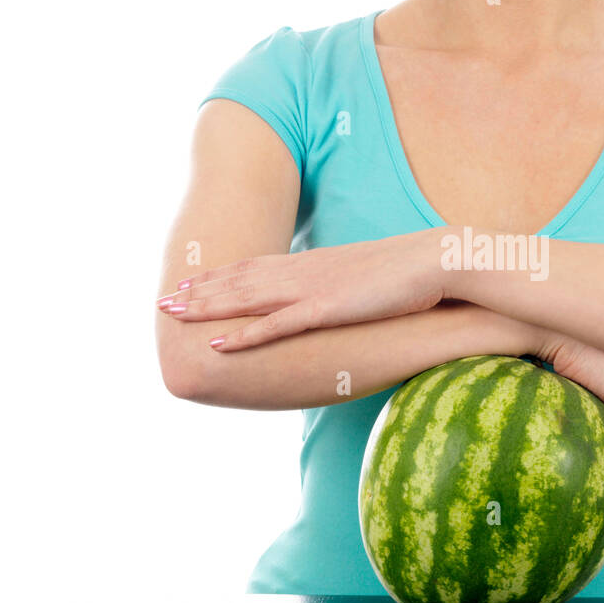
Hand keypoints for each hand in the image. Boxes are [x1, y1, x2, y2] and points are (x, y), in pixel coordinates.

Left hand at [156, 229, 443, 350]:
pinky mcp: (326, 308)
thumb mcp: (373, 279)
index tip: (195, 282)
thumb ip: (350, 287)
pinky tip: (217, 342)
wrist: (439, 259)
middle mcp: (305, 272)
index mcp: (316, 263)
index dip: (222, 276)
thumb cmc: (415, 272)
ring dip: (207, 308)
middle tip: (164, 301)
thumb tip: (346, 299)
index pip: (258, 268)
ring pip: (246, 299)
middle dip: (200, 291)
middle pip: (241, 281)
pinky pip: (275, 325)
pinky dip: (243, 334)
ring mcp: (313, 289)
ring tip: (173, 315)